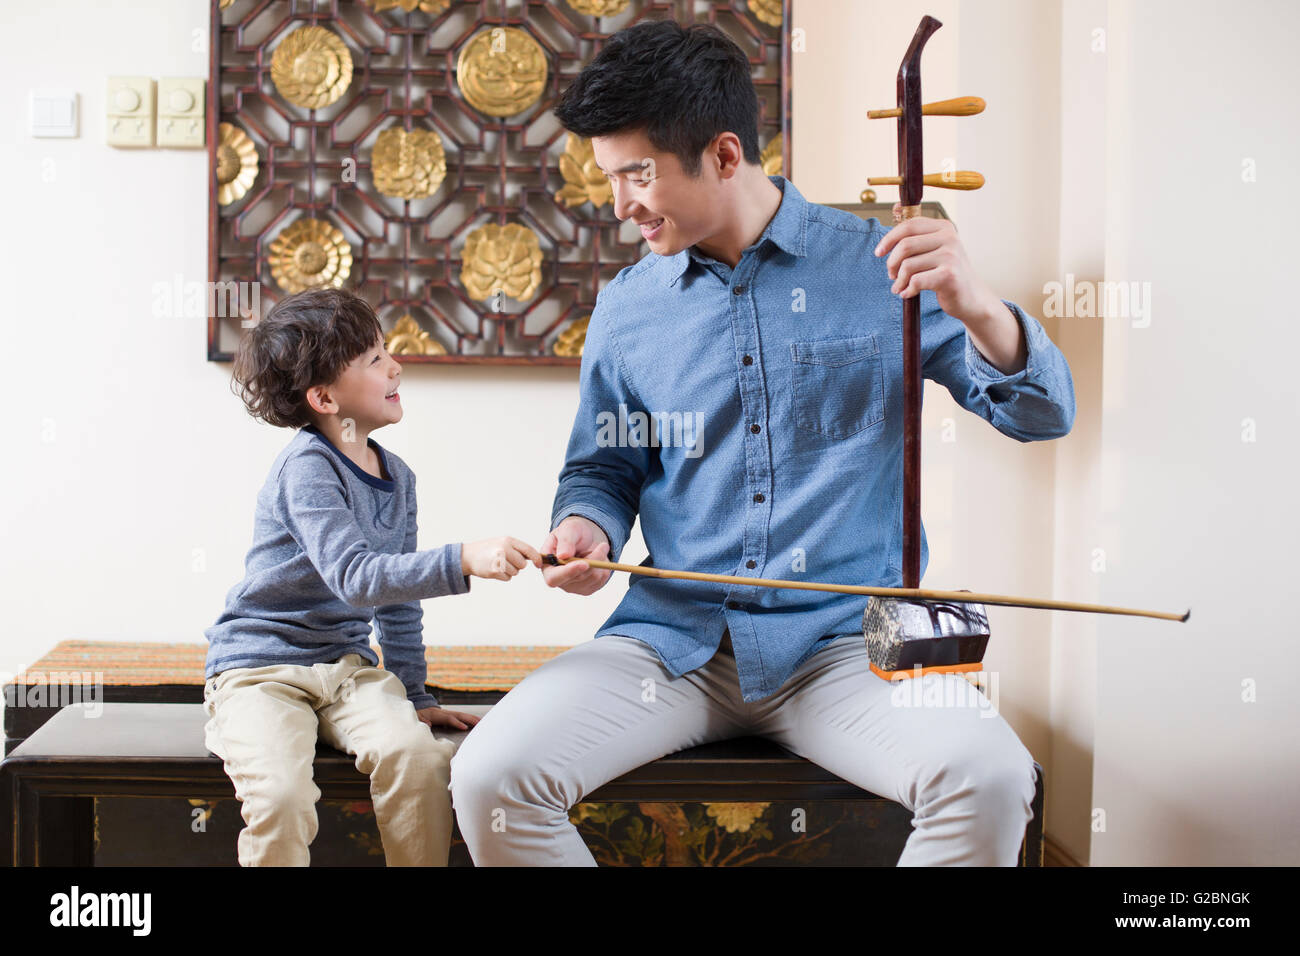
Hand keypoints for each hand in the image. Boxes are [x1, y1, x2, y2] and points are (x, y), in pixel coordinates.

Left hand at [416, 706, 480, 730]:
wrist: (420, 708)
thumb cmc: (420, 715)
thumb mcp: (418, 717)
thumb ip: (423, 721)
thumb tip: (428, 724)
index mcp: (438, 715)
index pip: (450, 719)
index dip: (457, 723)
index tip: (465, 728)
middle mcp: (446, 713)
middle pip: (460, 715)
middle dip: (470, 719)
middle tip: (480, 724)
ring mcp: (449, 714)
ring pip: (463, 715)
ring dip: (472, 718)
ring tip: (482, 723)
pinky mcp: (451, 715)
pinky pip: (463, 717)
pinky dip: (470, 719)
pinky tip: (477, 722)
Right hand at [461, 536, 542, 580]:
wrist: (468, 556)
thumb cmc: (488, 549)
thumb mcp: (502, 543)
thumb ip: (517, 549)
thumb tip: (535, 558)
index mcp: (508, 540)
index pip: (528, 550)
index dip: (536, 558)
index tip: (539, 564)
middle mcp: (504, 549)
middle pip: (522, 564)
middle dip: (517, 565)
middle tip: (506, 561)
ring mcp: (499, 560)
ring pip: (515, 572)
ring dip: (509, 571)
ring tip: (499, 564)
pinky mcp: (494, 571)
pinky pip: (508, 578)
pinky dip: (503, 576)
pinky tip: (495, 569)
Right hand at [541, 515, 611, 595]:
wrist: (584, 538)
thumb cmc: (572, 533)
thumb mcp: (568, 529)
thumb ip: (565, 541)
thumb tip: (563, 555)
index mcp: (547, 566)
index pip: (553, 578)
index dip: (569, 572)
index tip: (584, 564)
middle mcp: (559, 580)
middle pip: (579, 577)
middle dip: (593, 559)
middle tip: (603, 545)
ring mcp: (574, 586)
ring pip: (593, 577)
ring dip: (600, 560)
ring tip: (597, 549)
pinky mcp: (588, 588)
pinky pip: (602, 579)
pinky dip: (605, 566)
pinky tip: (598, 558)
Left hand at [874, 203, 1002, 325]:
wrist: (971, 297)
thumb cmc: (947, 273)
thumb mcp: (935, 249)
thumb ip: (917, 236)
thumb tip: (894, 207)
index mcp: (944, 227)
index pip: (909, 225)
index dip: (889, 239)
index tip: (878, 252)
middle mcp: (949, 238)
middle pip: (905, 245)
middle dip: (891, 263)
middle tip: (891, 275)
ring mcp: (951, 256)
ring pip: (908, 265)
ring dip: (899, 281)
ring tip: (900, 287)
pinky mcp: (948, 275)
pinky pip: (915, 281)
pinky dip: (907, 290)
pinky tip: (908, 293)